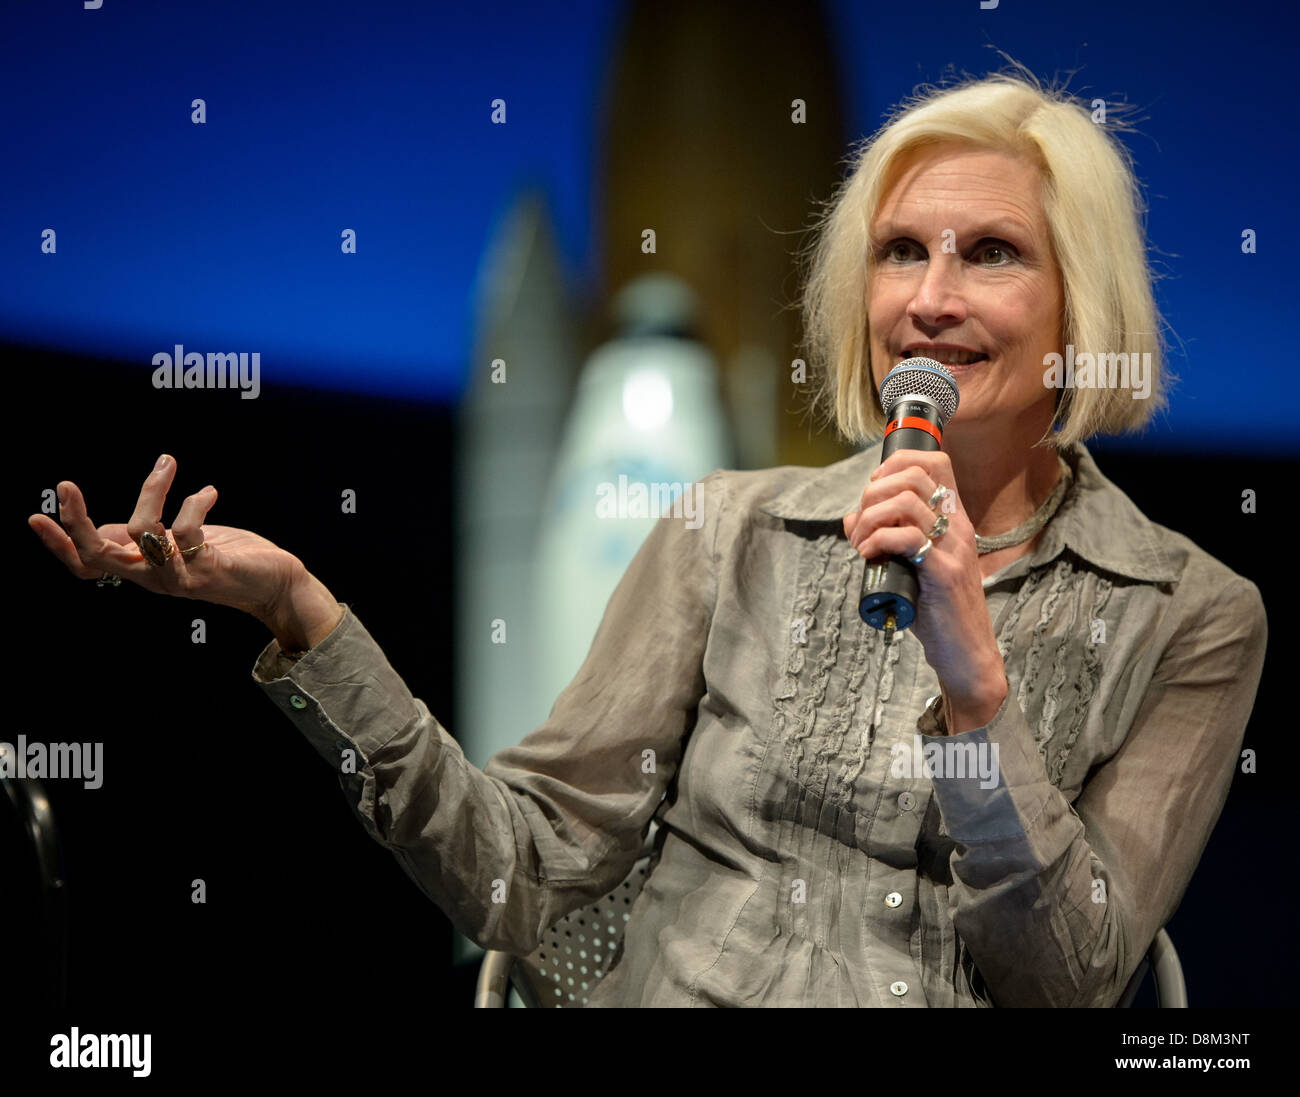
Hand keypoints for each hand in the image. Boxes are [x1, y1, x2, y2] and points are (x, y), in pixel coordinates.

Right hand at [28, 454, 341, 649]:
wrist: (277, 584)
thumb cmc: (228, 557)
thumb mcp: (178, 546)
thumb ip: (145, 537)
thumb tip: (108, 525)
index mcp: (142, 569)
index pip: (88, 565)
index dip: (59, 545)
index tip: (35, 516)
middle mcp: (153, 577)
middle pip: (98, 556)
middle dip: (77, 522)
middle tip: (66, 484)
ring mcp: (179, 577)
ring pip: (143, 533)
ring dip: (151, 490)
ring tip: (167, 463)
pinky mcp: (207, 571)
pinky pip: (187, 532)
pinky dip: (194, 503)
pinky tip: (208, 492)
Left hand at [842, 449, 1006, 730]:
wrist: (965, 652)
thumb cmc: (936, 610)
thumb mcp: (909, 567)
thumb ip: (886, 539)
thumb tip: (851, 518)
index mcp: (953, 520)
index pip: (935, 463)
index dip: (896, 464)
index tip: (873, 489)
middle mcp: (957, 527)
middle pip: (914, 476)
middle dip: (873, 492)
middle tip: (860, 523)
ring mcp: (952, 549)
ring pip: (906, 503)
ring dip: (870, 518)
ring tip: (861, 543)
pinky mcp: (944, 574)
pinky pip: (906, 538)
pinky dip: (878, 539)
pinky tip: (868, 555)